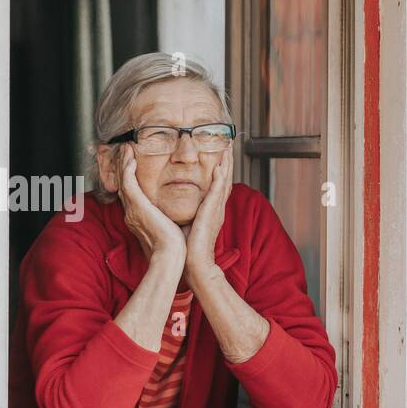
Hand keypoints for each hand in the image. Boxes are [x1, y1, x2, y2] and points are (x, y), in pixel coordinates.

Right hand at [117, 144, 184, 261]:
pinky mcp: (137, 206)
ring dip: (123, 163)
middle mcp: (131, 212)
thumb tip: (172, 212)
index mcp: (138, 216)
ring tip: (126, 149)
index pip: (130, 191)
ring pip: (123, 180)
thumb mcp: (168, 226)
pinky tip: (130, 158)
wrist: (170, 254)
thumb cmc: (173, 245)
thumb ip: (166, 216)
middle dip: (123, 167)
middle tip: (125, 151)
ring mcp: (132, 209)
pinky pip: (128, 183)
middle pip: (123, 184)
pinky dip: (127, 169)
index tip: (132, 162)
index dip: (129, 176)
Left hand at [185, 148, 231, 281]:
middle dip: (227, 161)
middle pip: (225, 179)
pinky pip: (218, 193)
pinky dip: (220, 180)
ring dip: (226, 165)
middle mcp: (217, 208)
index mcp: (211, 210)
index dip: (220, 168)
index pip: (217, 184)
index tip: (219, 153)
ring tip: (227, 149)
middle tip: (228, 144)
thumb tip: (179, 204)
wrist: (193, 262)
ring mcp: (217, 211)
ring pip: (224, 182)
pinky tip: (219, 167)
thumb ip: (188, 211)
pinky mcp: (212, 215)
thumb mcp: (188, 223)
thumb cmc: (188, 246)